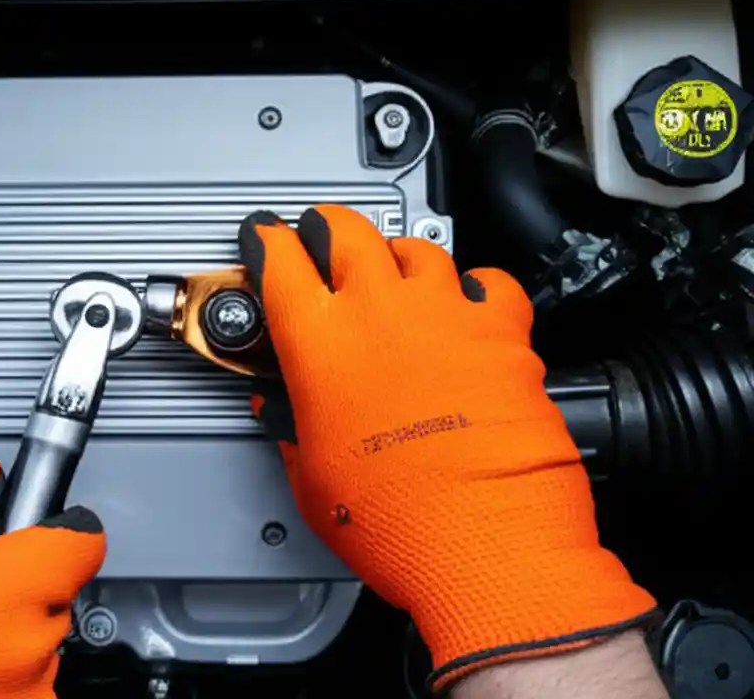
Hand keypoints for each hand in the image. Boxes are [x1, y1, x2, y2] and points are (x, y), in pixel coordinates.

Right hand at [0, 457, 105, 698]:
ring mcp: (30, 697)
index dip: (56, 531)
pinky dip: (0, 676)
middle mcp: (27, 654)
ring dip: (7, 634)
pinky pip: (29, 683)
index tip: (35, 532)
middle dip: (14, 586)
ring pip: (40, 640)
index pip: (80, 545)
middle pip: (54, 593)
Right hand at [239, 206, 655, 691]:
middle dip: (325, 224)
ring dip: (395, 253)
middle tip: (319, 232)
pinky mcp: (501, 331)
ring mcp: (444, 313)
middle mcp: (380, 311)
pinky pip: (486, 283)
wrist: (485, 539)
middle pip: (344, 230)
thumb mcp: (312, 479)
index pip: (278, 261)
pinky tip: (467, 302)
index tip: (263, 237)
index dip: (264, 241)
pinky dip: (472, 286)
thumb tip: (285, 415)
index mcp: (319, 342)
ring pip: (414, 247)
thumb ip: (293, 429)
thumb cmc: (399, 520)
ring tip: (392, 269)